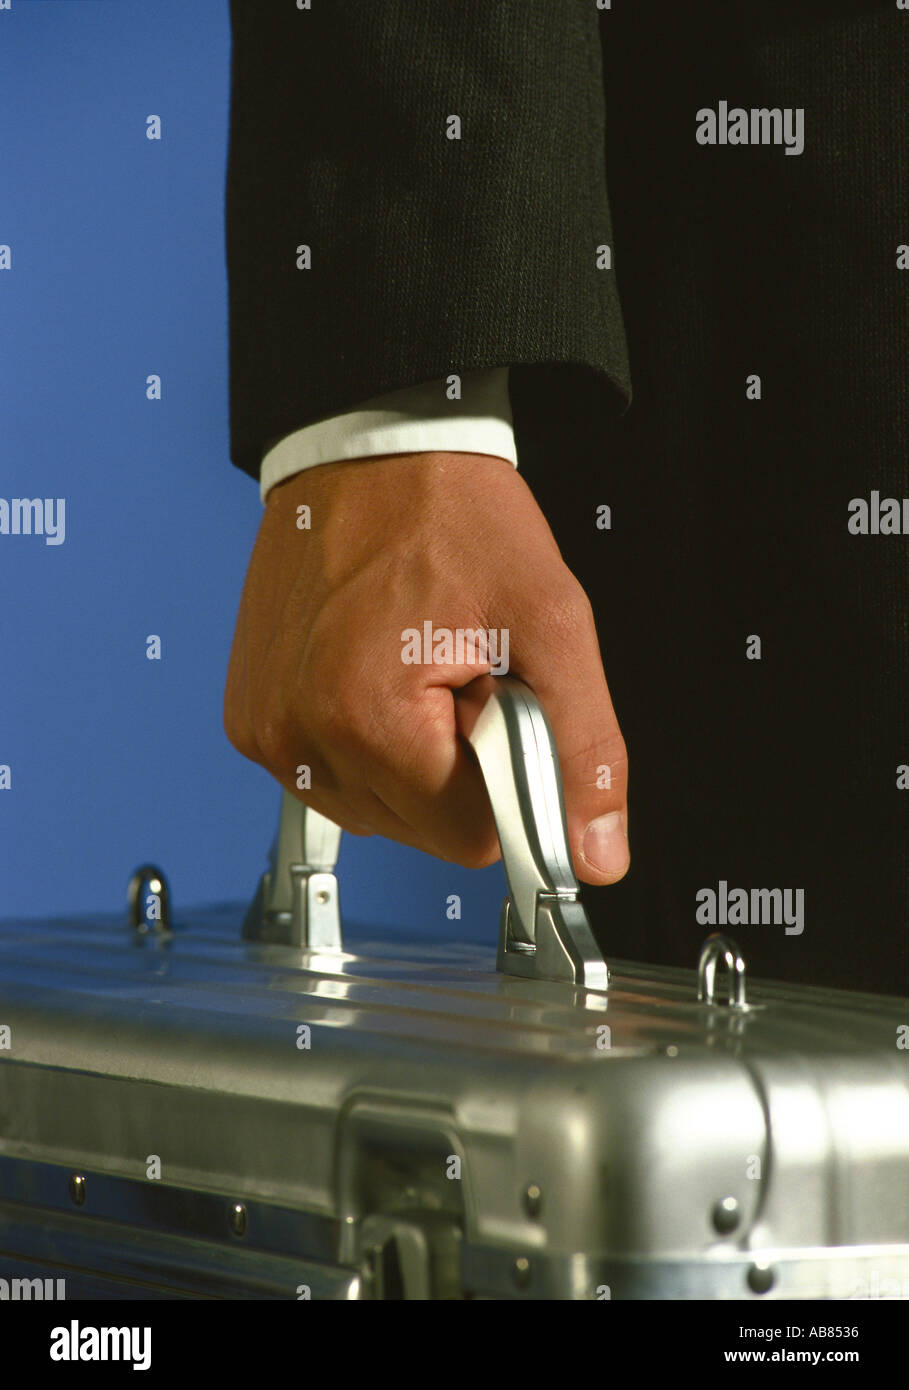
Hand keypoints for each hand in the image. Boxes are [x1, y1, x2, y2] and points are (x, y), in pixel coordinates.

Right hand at [224, 451, 628, 882]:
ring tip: (414, 667)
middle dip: (459, 767)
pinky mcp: (249, 720)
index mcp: (365, 721)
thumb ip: (584, 749)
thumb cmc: (457, 517)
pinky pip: (332, 779)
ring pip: (378, 813)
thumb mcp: (553, 623)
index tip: (499, 701)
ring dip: (412, 760)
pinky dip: (366, 745)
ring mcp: (264, 732)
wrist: (373, 451)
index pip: (472, 837)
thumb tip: (597, 858)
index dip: (509, 777)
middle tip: (458, 672)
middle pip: (424, 832)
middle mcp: (297, 738)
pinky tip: (373, 672)